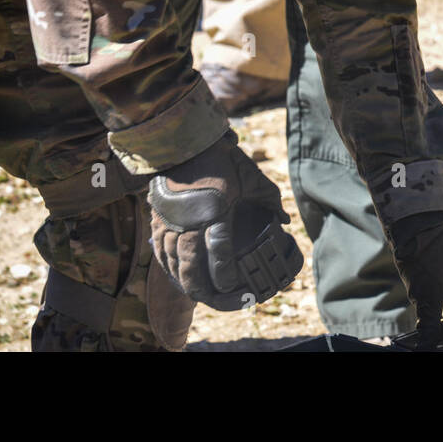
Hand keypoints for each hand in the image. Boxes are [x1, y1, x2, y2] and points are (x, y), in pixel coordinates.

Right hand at [148, 130, 302, 310]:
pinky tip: (178, 279)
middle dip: (205, 291)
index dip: (225, 276)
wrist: (184, 140)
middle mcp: (189, 220)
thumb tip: (285, 222)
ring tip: (201, 297)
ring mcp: (170, 221)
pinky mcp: (158, 218)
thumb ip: (270, 201)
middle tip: (220, 301)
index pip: (218, 253)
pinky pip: (160, 252)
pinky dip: (169, 269)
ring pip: (173, 263)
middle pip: (191, 267)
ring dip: (186, 283)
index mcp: (214, 210)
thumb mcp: (251, 177)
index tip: (235, 286)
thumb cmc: (222, 158)